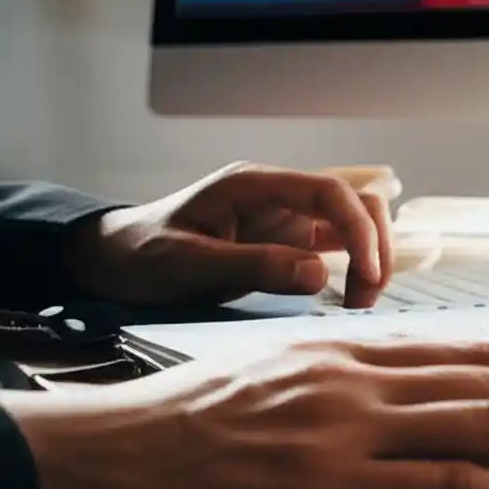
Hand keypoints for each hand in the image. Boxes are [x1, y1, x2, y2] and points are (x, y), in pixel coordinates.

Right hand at [0, 340, 488, 488]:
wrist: (80, 469)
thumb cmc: (166, 450)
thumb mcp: (271, 416)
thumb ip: (351, 425)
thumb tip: (425, 468)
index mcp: (346, 354)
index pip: (480, 356)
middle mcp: (356, 373)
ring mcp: (344, 421)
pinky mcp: (326, 481)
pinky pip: (453, 478)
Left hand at [67, 162, 392, 307]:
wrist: (115, 260)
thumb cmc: (142, 257)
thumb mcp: (190, 265)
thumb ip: (254, 267)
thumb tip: (318, 275)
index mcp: (254, 186)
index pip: (330, 192)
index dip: (360, 230)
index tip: (366, 275)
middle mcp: (279, 195)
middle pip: (356, 202)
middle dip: (374, 246)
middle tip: (364, 299)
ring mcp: (287, 217)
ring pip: (355, 223)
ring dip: (370, 258)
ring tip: (358, 303)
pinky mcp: (289, 241)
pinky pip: (339, 245)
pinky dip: (355, 268)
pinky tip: (348, 298)